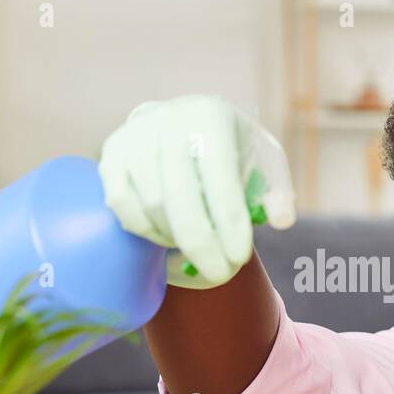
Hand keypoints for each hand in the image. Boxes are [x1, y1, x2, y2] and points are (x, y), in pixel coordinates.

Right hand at [98, 94, 295, 288]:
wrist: (184, 122)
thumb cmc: (232, 149)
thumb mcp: (264, 161)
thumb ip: (277, 191)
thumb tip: (282, 221)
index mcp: (211, 117)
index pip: (220, 178)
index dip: (229, 223)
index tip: (239, 258)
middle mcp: (168, 121)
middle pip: (180, 198)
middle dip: (201, 245)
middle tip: (219, 275)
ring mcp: (135, 136)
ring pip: (151, 205)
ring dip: (175, 239)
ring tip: (198, 252)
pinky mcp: (111, 154)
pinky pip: (122, 204)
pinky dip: (145, 230)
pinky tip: (167, 239)